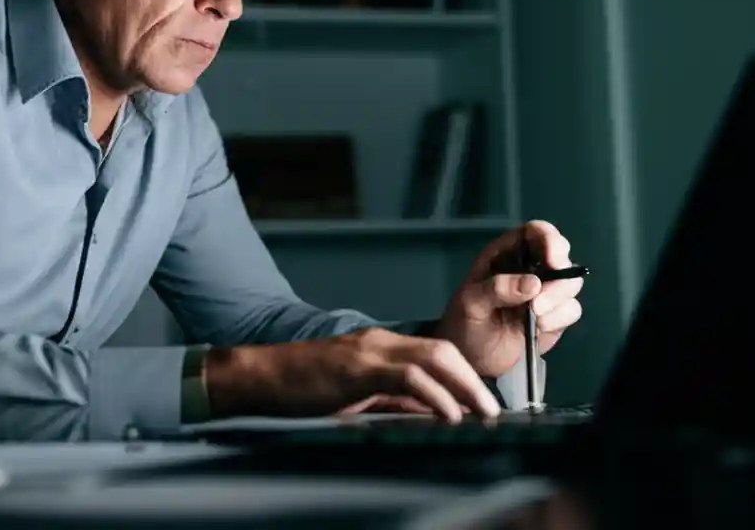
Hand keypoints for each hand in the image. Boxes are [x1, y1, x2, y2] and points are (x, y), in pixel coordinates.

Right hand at [204, 327, 501, 422]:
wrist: (260, 377)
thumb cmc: (301, 388)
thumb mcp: (355, 395)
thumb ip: (392, 399)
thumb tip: (432, 414)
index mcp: (380, 346)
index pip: (437, 352)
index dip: (465, 376)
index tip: (483, 403)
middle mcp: (380, 341)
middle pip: (443, 350)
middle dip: (473, 380)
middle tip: (494, 411)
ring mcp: (368, 350)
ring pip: (432, 357)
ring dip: (463, 386)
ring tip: (483, 414)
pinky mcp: (356, 367)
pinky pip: (407, 376)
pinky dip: (434, 395)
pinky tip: (449, 415)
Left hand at [433, 220, 583, 376]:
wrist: (469, 358)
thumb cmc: (463, 322)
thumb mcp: (470, 302)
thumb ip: (497, 289)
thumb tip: (534, 284)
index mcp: (507, 254)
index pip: (535, 232)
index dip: (549, 238)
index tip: (552, 258)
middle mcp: (530, 268)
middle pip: (561, 255)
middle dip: (559, 274)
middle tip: (542, 298)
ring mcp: (545, 293)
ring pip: (570, 283)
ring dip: (557, 299)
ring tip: (535, 316)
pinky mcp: (554, 317)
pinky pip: (571, 310)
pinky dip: (560, 318)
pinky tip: (540, 327)